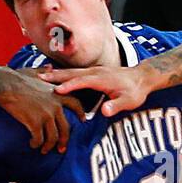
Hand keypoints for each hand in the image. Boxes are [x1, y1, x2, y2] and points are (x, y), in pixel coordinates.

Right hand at [0, 69, 85, 152]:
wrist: (6, 85)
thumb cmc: (17, 78)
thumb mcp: (34, 72)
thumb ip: (45, 71)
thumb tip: (50, 66)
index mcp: (58, 94)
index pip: (76, 104)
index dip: (80, 112)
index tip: (83, 120)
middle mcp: (55, 106)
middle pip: (66, 128)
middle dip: (64, 141)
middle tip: (61, 149)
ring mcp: (46, 115)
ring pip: (53, 137)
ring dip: (49, 146)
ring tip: (44, 150)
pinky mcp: (35, 123)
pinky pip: (39, 139)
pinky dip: (36, 144)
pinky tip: (32, 144)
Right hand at [37, 64, 151, 117]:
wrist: (142, 78)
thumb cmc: (135, 91)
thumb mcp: (129, 101)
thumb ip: (116, 106)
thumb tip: (105, 111)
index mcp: (102, 79)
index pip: (82, 82)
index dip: (69, 86)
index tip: (56, 91)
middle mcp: (95, 72)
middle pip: (72, 73)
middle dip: (55, 76)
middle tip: (39, 79)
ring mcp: (93, 71)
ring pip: (71, 72)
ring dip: (55, 74)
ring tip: (39, 76)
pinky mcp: (92, 73)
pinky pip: (74, 72)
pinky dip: (62, 74)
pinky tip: (52, 77)